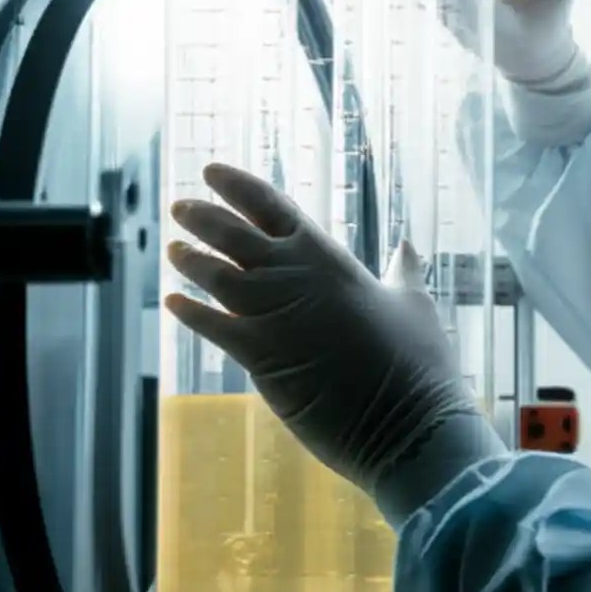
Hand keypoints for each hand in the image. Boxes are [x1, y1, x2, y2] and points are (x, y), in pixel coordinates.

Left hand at [164, 163, 503, 520]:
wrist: (408, 419)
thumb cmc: (418, 362)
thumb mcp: (414, 303)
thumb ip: (403, 270)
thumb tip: (407, 245)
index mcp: (330, 260)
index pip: (275, 208)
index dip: (240, 187)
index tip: (213, 172)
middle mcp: (295, 278)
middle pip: (234, 234)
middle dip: (203, 217)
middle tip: (181, 208)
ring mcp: (274, 315)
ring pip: (216, 275)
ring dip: (190, 260)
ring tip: (173, 249)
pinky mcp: (261, 356)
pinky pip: (212, 326)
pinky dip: (189, 312)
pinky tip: (172, 302)